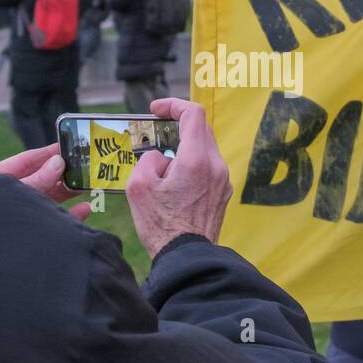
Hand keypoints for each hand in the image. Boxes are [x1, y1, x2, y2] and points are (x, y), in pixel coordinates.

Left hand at [0, 144, 90, 221]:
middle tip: (83, 166)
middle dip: (61, 174)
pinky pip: (53, 222)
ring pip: (48, 201)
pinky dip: (70, 216)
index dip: (46, 153)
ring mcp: (20, 217)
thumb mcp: (14, 192)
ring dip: (68, 194)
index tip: (67, 146)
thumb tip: (57, 163)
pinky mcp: (31, 234)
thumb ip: (37, 179)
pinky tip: (85, 209)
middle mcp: (10, 198)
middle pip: (40, 180)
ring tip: (87, 185)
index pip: (26, 162)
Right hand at [126, 98, 233, 257]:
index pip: (193, 114)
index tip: (156, 110)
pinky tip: (174, 183)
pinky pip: (208, 168)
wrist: (186, 257)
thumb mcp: (139, 186)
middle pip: (201, 129)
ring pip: (204, 149)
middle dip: (177, 126)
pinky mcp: (223, 193)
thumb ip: (148, 160)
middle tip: (156, 134)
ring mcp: (223, 180)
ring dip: (183, 148)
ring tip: (161, 165)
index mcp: (196, 160)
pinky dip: (191, 165)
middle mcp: (216, 166)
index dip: (173, 105)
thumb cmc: (162, 225)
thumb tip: (161, 157)